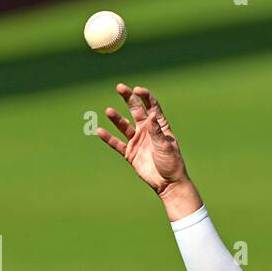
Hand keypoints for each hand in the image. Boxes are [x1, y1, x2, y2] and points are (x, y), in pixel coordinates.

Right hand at [95, 83, 201, 215]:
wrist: (167, 183)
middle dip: (128, 98)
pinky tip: (100, 131)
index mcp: (159, 126)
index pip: (152, 106)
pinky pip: (117, 144)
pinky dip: (108, 138)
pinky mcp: (130, 153)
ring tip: (108, 110)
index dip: (145, 96)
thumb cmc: (171, 163)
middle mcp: (147, 130)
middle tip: (120, 87)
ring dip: (116, 118)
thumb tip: (150, 115)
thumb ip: (156, 131)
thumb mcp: (165, 146)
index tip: (138, 90)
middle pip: (136, 110)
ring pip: (124, 126)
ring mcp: (137, 141)